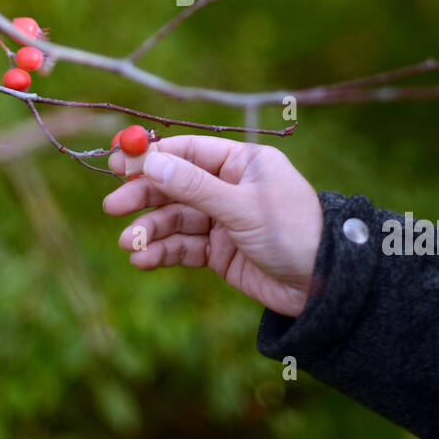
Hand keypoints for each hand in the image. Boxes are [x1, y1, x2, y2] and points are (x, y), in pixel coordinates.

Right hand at [103, 136, 323, 316]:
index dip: (152, 156)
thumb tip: (151, 162)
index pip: (188, 151)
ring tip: (130, 245)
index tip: (118, 162)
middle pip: (175, 184)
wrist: (325, 287)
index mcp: (242, 162)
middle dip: (144, 196)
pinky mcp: (219, 251)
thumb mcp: (241, 207)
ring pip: (175, 218)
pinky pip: (184, 247)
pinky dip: (163, 252)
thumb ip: (194, 187)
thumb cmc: (293, 233)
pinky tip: (144, 260)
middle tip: (113, 206)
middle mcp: (230, 187)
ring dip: (150, 230)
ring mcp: (223, 220)